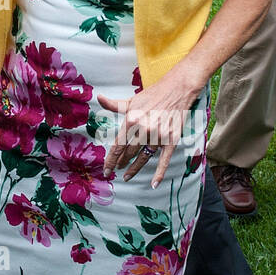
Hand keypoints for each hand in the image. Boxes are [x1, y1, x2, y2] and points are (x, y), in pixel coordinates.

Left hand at [99, 65, 205, 188]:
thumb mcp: (131, 101)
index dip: (111, 159)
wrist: (177, 90)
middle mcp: (144, 130)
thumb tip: (99, 98)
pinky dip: (159, 173)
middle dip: (121, 162)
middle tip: (115, 170)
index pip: (118, 145)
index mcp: (132, 120)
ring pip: (143, 157)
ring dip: (134, 168)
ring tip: (127, 176)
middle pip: (129, 152)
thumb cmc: (152, 96)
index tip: (106, 169)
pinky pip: (164, 160)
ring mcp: (159, 136)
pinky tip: (153, 184)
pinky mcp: (171, 140)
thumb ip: (114, 105)